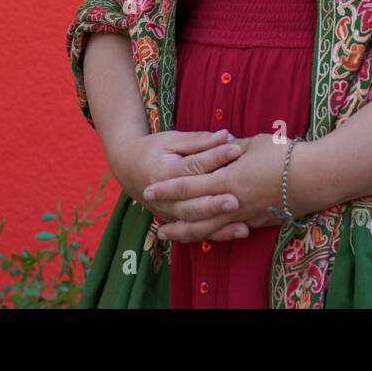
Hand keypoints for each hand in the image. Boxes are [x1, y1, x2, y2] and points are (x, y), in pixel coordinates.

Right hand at [107, 129, 252, 241]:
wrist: (128, 168)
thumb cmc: (154, 149)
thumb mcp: (171, 139)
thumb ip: (198, 140)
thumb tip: (226, 136)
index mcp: (162, 172)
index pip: (192, 166)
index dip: (215, 157)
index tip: (236, 149)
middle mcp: (163, 198)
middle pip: (192, 202)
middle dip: (215, 203)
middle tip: (236, 199)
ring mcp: (168, 213)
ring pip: (195, 222)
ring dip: (219, 225)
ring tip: (243, 225)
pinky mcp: (175, 222)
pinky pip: (197, 231)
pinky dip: (218, 234)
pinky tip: (239, 232)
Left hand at [142, 133, 295, 243]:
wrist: (315, 177)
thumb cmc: (284, 154)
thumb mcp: (252, 144)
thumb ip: (229, 149)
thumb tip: (217, 147)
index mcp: (227, 179)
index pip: (189, 185)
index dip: (167, 189)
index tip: (148, 191)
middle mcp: (231, 202)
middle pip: (193, 214)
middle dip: (171, 216)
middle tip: (152, 220)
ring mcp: (244, 216)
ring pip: (208, 230)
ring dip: (187, 233)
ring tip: (170, 234)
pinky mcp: (257, 222)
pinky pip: (227, 231)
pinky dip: (211, 234)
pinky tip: (204, 234)